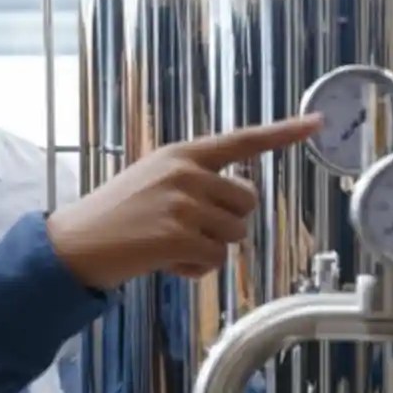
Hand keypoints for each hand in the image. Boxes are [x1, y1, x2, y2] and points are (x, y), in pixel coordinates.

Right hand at [46, 115, 321, 288]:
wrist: (74, 243)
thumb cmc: (112, 216)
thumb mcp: (152, 180)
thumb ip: (193, 181)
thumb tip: (237, 204)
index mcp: (182, 153)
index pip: (242, 140)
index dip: (283, 133)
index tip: (318, 122)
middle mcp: (186, 172)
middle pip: (247, 202)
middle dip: (226, 223)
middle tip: (187, 231)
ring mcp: (183, 203)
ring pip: (234, 235)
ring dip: (208, 249)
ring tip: (169, 247)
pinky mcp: (178, 235)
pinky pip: (214, 260)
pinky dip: (194, 270)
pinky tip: (165, 263)